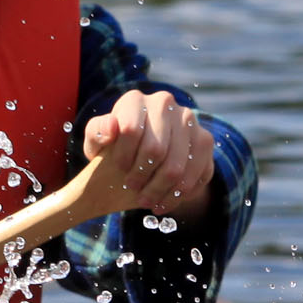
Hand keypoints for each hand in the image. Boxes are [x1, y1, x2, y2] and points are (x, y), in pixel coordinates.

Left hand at [84, 89, 214, 221]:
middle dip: (142, 177)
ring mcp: (189, 120)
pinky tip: (165, 202)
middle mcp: (165, 104)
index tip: (120, 171)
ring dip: (160, 191)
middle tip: (134, 189)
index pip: (131, 130)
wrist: (147, 147)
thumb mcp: (99, 141)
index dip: (124, 158)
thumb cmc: (117, 145)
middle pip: (156, 150)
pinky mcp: (205, 140)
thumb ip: (97, 133)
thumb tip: (112, 128)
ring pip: (177, 167)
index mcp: (135, 100)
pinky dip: (179, 195)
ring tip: (148, 201)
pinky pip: (196, 174)